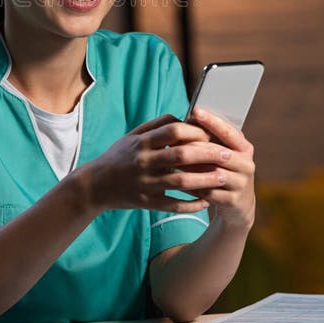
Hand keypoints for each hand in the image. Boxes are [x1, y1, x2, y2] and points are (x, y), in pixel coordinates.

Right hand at [84, 114, 237, 215]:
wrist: (95, 185)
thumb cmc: (119, 156)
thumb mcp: (132, 136)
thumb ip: (156, 125)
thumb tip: (184, 118)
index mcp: (141, 142)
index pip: (173, 130)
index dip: (195, 131)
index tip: (212, 135)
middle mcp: (143, 161)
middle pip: (181, 155)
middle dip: (207, 154)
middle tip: (228, 155)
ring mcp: (145, 183)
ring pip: (180, 181)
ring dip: (205, 180)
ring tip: (223, 178)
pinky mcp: (146, 202)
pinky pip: (173, 204)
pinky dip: (191, 204)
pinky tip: (206, 201)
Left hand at [186, 107, 255, 231]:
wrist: (238, 202)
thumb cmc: (223, 169)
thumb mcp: (222, 152)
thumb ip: (210, 138)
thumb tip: (188, 119)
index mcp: (244, 147)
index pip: (229, 132)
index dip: (212, 121)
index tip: (195, 111)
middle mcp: (247, 164)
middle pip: (219, 153)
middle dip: (196, 146)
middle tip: (175, 140)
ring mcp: (242, 184)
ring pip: (213, 173)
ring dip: (192, 168)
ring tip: (172, 161)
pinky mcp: (233, 201)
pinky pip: (209, 192)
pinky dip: (193, 187)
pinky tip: (178, 183)